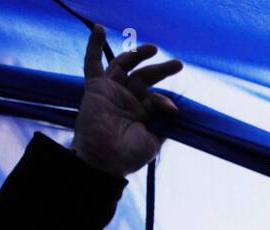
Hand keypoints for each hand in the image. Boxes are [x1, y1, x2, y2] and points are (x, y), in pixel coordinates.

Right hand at [71, 25, 181, 176]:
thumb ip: (164, 123)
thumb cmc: (128, 155)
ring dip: (138, 55)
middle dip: (161, 70)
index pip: (156, 98)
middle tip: (178, 64)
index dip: (165, 101)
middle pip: (144, 77)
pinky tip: (99, 29)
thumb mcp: (154, 140)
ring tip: (154, 48)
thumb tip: (175, 108)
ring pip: (124, 66)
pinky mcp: (95, 88)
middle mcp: (126, 100)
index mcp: (141, 113)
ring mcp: (111, 92)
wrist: (104, 160)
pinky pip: (92, 63)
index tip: (173, 110)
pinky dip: (94, 45)